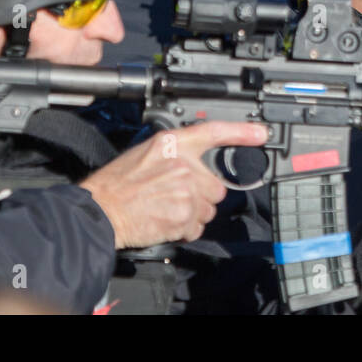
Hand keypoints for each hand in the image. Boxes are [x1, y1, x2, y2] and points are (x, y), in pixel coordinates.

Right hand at [80, 121, 267, 248]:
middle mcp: (184, 165)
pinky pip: (197, 227)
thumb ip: (177, 154)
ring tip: (166, 210)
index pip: (214, 131)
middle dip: (201, 196)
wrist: (100, 210)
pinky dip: (185, 229)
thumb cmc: (117, 184)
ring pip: (208, 209)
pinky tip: (165, 222)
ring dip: (193, 214)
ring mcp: (186, 191)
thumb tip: (198, 165)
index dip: (241, 132)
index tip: (261, 134)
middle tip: (175, 198)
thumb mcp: (147, 152)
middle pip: (216, 186)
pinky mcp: (184, 216)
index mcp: (174, 144)